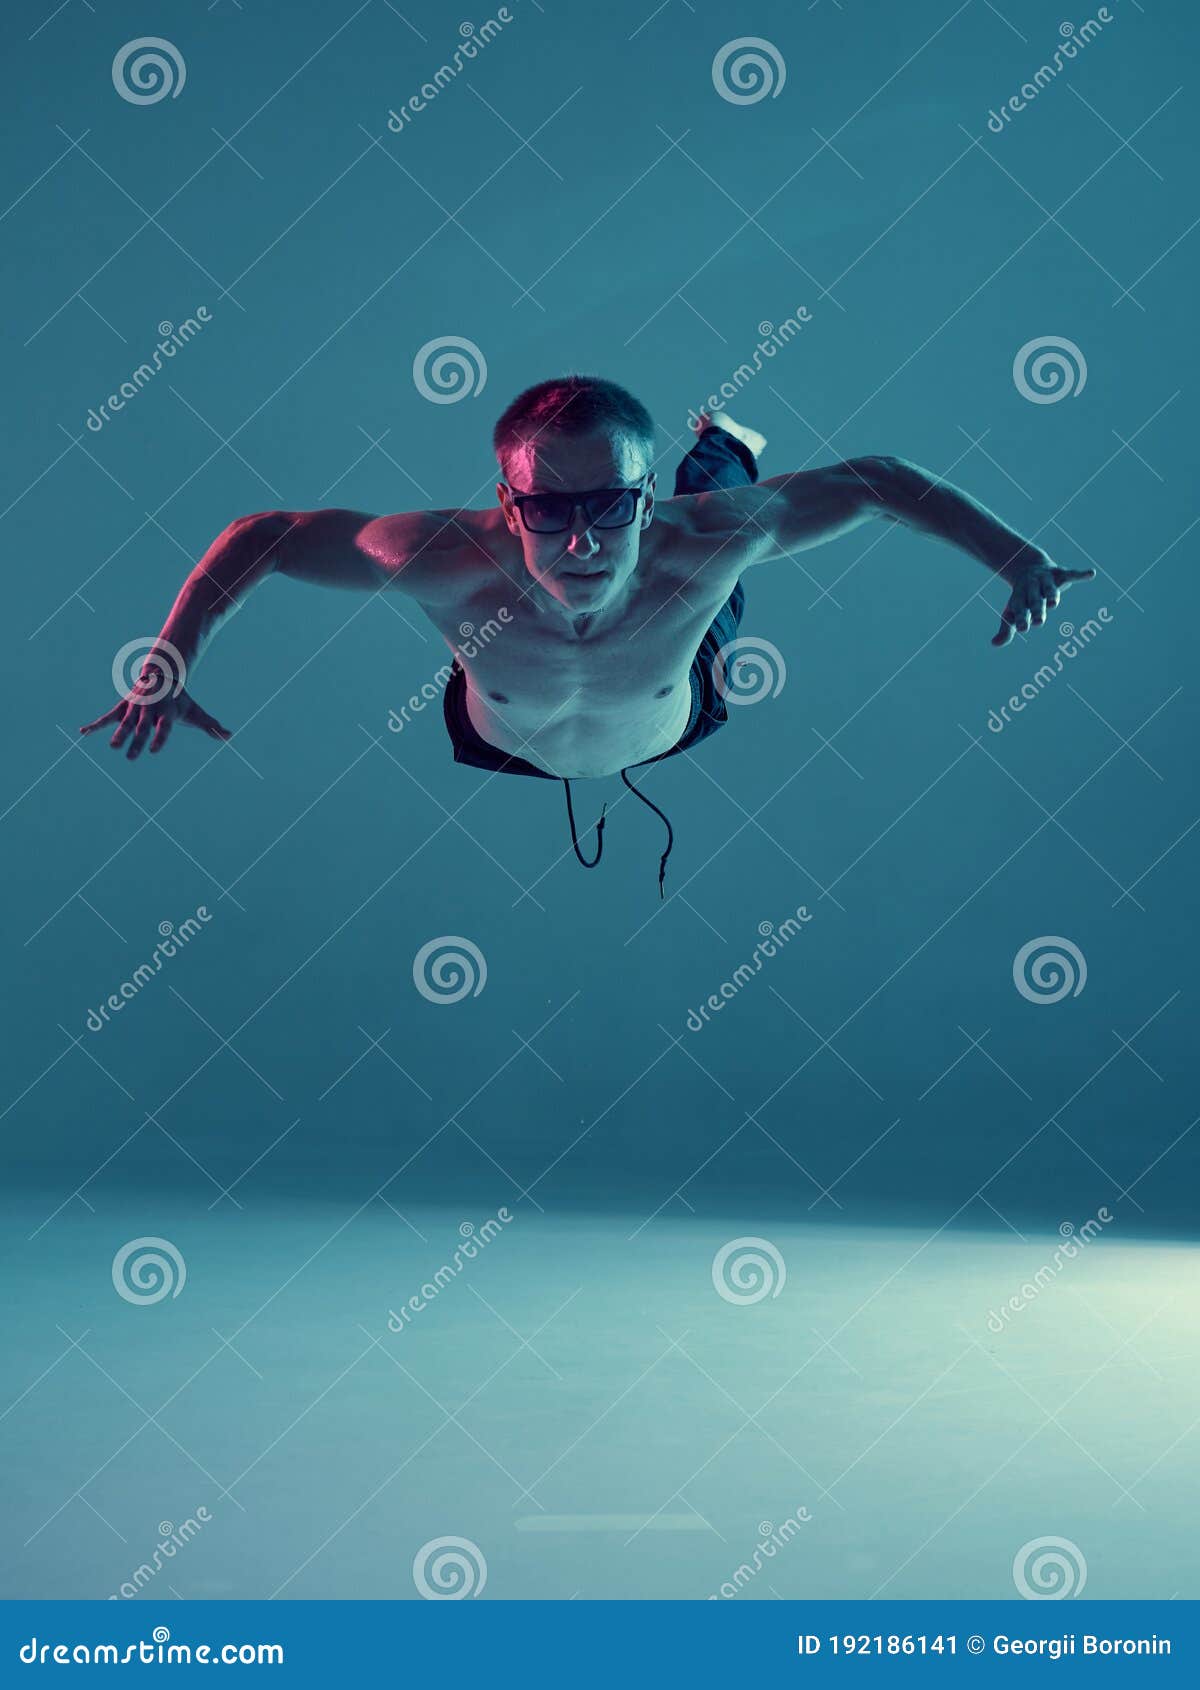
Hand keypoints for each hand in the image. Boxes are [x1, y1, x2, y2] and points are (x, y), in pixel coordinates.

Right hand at [80, 657, 231, 759]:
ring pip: (125, 724)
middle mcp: (149, 710)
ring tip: (113, 747)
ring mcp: (134, 708)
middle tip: (132, 758)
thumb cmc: (181, 700)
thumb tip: (229, 736)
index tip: (153, 750)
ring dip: (118, 735)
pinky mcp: (123, 708)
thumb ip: (211, 726)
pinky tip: (82, 732)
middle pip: (142, 728)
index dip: (159, 739)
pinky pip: (107, 718)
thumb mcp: (196, 712)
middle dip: (137, 742)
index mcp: (166, 713)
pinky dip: (96, 725)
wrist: (162, 675)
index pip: (163, 728)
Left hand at [992, 549, 1095, 646]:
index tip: (1022, 628)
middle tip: (1039, 622)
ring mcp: (1045, 580)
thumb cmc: (1021, 598)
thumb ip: (1006, 629)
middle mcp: (1031, 588)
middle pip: (1034, 600)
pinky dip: (1081, 574)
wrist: (1027, 568)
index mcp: (1019, 598)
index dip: (1021, 618)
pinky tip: (1091, 574)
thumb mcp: (1012, 613)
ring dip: (1051, 594)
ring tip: (1054, 603)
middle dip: (1036, 610)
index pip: (1019, 610)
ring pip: (1049, 588)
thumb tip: (994, 644)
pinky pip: (1071, 573)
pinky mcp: (1059, 573)